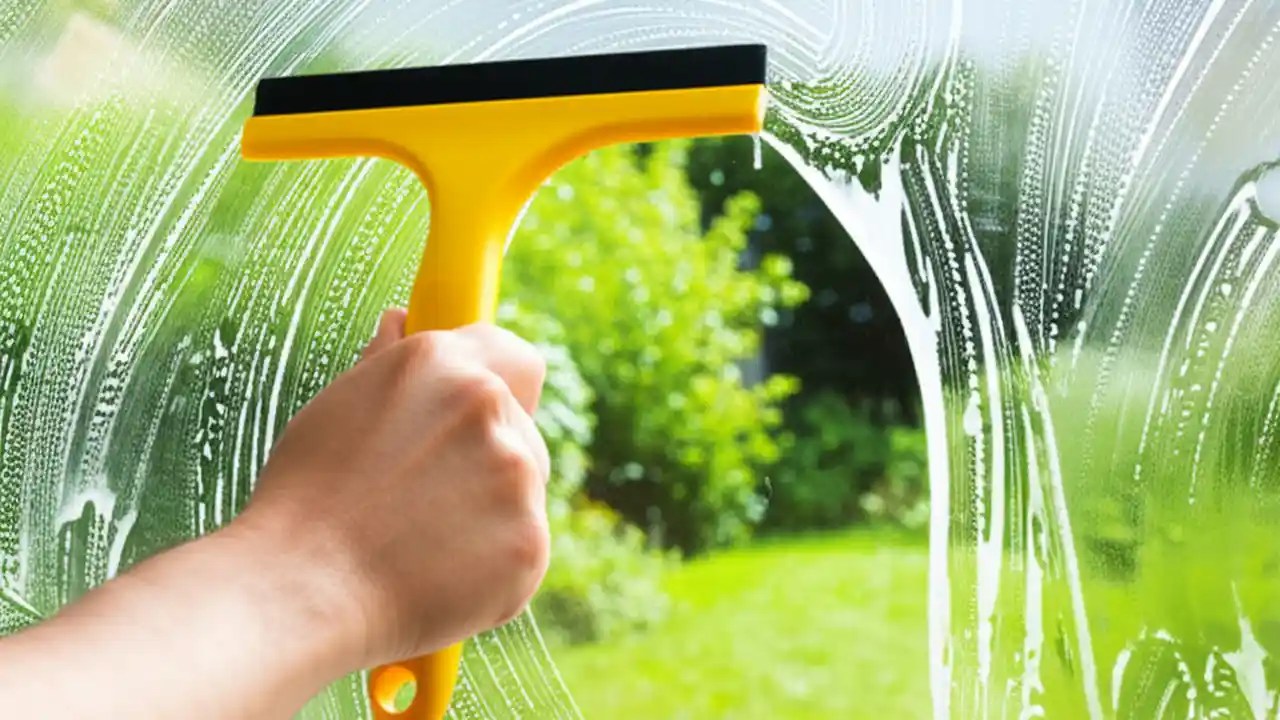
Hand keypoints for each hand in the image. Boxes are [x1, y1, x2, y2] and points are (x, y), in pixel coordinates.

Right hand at [236, 308, 551, 668]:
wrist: (301, 593)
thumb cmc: (305, 502)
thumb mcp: (336, 410)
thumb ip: (387, 364)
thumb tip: (402, 320)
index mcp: (439, 363)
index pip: (514, 357)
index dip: (502, 387)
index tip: (484, 415)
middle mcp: (487, 406)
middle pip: (523, 431)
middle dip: (489, 460)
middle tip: (426, 500)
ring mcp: (516, 474)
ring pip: (525, 491)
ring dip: (491, 511)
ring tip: (421, 542)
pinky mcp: (530, 540)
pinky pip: (523, 546)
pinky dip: (493, 564)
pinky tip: (437, 574)